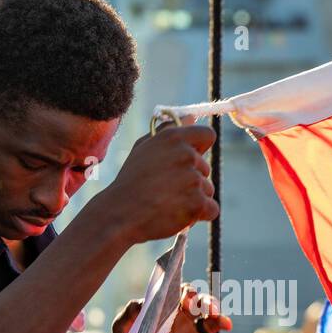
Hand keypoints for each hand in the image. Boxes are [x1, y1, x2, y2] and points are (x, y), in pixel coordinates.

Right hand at [100, 123, 217, 243]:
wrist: (120, 214)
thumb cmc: (131, 182)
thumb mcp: (144, 148)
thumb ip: (168, 130)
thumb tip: (191, 117)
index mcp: (173, 138)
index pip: (207, 135)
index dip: (201, 149)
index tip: (189, 161)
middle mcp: (186, 155)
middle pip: (205, 169)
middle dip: (191, 181)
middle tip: (166, 190)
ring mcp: (193, 179)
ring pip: (207, 190)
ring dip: (194, 199)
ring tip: (168, 203)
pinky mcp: (197, 203)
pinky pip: (212, 209)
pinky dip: (198, 215)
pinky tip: (178, 215)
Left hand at [108, 284, 231, 332]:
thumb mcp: (122, 328)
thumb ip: (129, 313)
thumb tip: (141, 303)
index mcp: (168, 308)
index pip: (184, 294)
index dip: (190, 293)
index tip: (189, 299)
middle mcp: (182, 320)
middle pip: (202, 306)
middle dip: (209, 303)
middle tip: (212, 309)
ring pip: (211, 325)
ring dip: (220, 321)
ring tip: (225, 323)